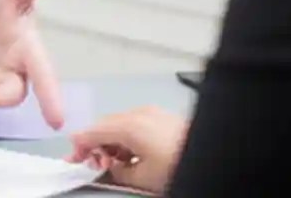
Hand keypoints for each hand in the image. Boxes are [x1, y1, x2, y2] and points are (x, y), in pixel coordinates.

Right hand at [65, 106, 187, 193]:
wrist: (216, 157)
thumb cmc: (178, 166)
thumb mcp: (141, 178)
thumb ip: (115, 172)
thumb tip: (106, 169)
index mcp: (128, 126)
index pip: (91, 132)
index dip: (79, 147)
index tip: (74, 160)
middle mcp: (138, 113)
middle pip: (104, 126)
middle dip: (96, 145)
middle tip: (95, 166)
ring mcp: (152, 113)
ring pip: (119, 124)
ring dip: (111, 143)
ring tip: (116, 164)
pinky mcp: (163, 117)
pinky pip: (135, 124)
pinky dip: (127, 138)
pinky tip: (132, 155)